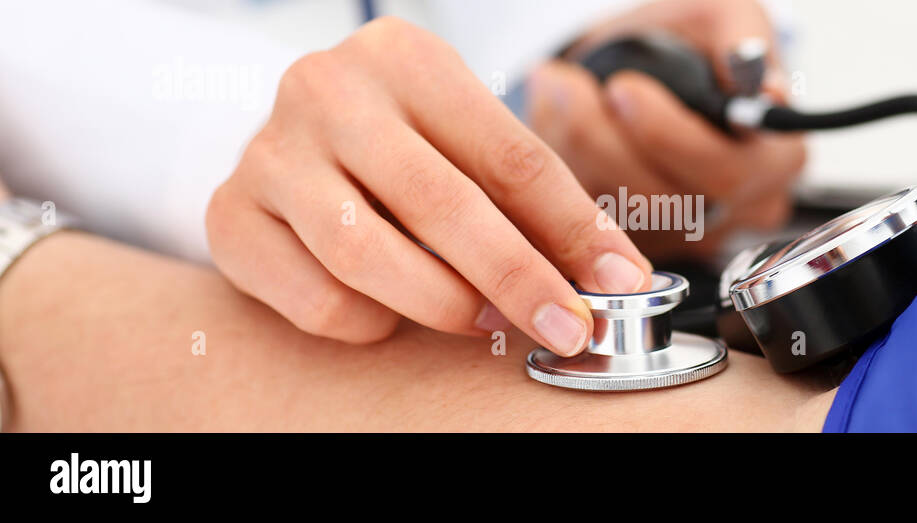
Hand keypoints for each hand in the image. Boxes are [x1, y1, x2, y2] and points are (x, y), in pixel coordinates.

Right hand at [206, 17, 651, 355]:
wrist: (291, 140)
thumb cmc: (403, 146)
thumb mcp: (467, 143)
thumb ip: (531, 201)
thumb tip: (609, 276)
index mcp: (406, 59)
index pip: (510, 155)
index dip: (574, 229)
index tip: (618, 284)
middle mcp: (328, 92)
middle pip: (441, 203)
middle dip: (517, 278)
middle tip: (566, 326)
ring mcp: (270, 153)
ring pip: (367, 256)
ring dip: (442, 304)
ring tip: (481, 319)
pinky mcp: (231, 216)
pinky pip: (317, 298)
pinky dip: (370, 321)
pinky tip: (391, 307)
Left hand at [528, 0, 806, 258]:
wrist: (649, 69)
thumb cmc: (693, 45)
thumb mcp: (724, 16)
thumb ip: (743, 39)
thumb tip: (759, 82)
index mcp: (774, 160)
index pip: (726, 173)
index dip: (667, 137)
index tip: (625, 89)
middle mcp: (736, 209)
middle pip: (664, 203)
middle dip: (605, 142)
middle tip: (575, 88)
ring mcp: (685, 233)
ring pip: (616, 214)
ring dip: (572, 146)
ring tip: (559, 87)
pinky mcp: (634, 243)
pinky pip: (585, 219)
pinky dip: (560, 163)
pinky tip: (555, 117)